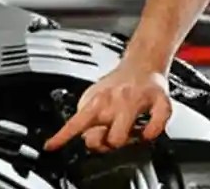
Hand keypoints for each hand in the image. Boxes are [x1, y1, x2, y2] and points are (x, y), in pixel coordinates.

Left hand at [42, 63, 171, 152]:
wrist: (143, 62)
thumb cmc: (118, 86)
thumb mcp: (94, 99)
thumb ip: (87, 122)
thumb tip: (86, 141)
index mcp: (95, 101)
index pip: (75, 123)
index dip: (62, 136)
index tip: (50, 146)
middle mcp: (114, 101)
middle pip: (100, 140)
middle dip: (105, 145)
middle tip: (112, 135)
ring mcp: (136, 100)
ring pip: (121, 137)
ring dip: (125, 141)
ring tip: (130, 132)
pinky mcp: (159, 100)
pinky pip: (156, 125)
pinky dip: (151, 131)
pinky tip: (147, 130)